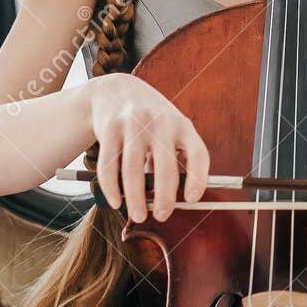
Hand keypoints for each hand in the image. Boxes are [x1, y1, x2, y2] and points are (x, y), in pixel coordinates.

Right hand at [87, 73, 209, 222]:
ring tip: (138, 215)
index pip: (198, 153)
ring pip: (133, 170)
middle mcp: (161, 123)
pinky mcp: (109, 129)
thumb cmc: (151, 119)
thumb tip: (170, 199)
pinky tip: (116, 201)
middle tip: (162, 216)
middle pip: (165, 168)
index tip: (192, 199)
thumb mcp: (170, 130)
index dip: (198, 178)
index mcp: (183, 125)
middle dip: (164, 197)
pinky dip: (111, 188)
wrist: (116, 89)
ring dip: (135, 198)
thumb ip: (172, 158)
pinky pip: (109, 166)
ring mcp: (133, 125)